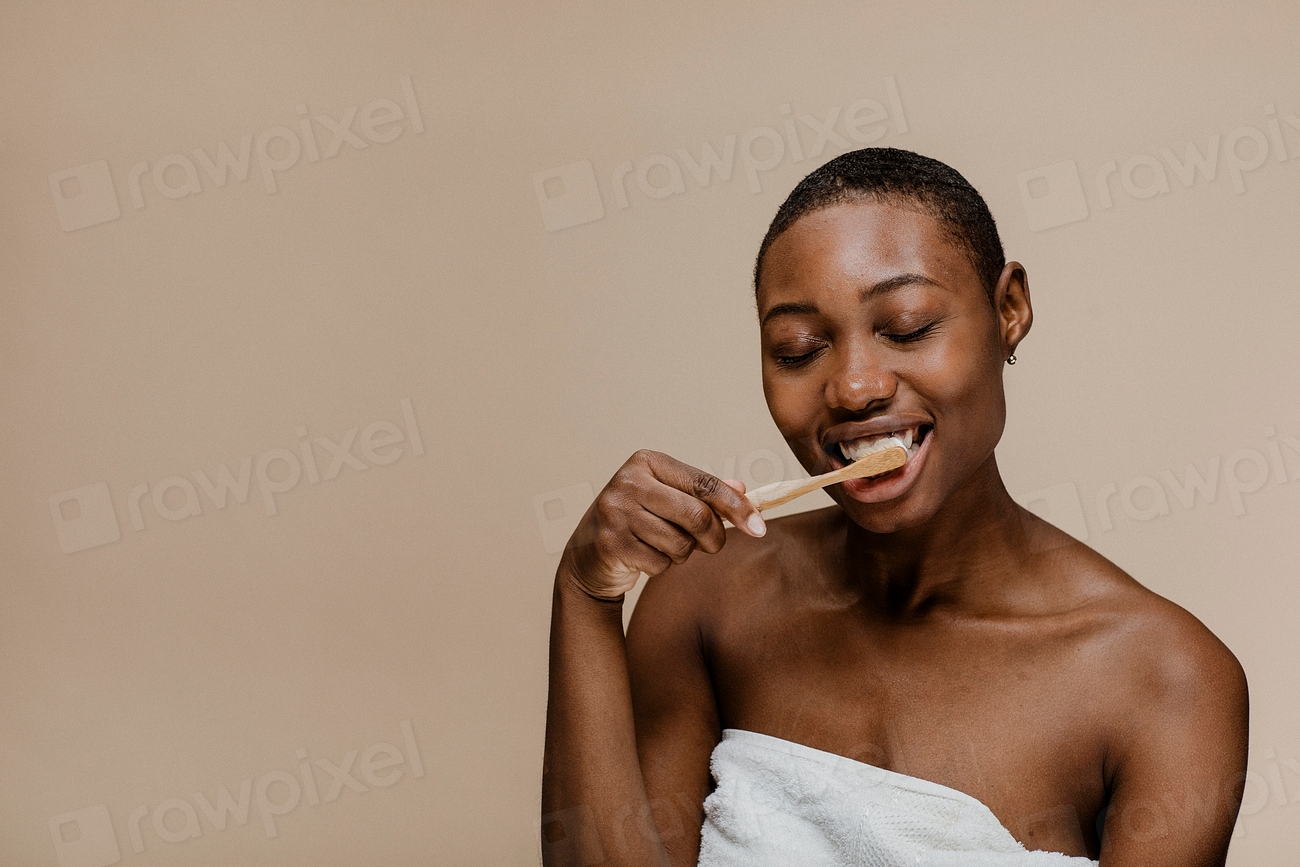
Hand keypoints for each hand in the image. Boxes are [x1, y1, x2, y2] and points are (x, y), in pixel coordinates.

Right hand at [558, 450, 766, 600]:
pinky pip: (660, 563)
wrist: (588, 556)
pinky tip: (644, 557)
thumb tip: (744, 491)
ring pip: (680, 543)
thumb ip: (703, 493)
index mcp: (646, 462)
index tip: (759, 527)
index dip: (736, 507)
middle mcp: (628, 481)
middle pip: (696, 515)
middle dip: (714, 537)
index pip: (704, 483)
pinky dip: (661, 566)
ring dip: (682, 553)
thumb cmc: (638, 521)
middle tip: (712, 546)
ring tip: (663, 546)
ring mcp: (615, 512)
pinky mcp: (610, 543)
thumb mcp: (667, 498)